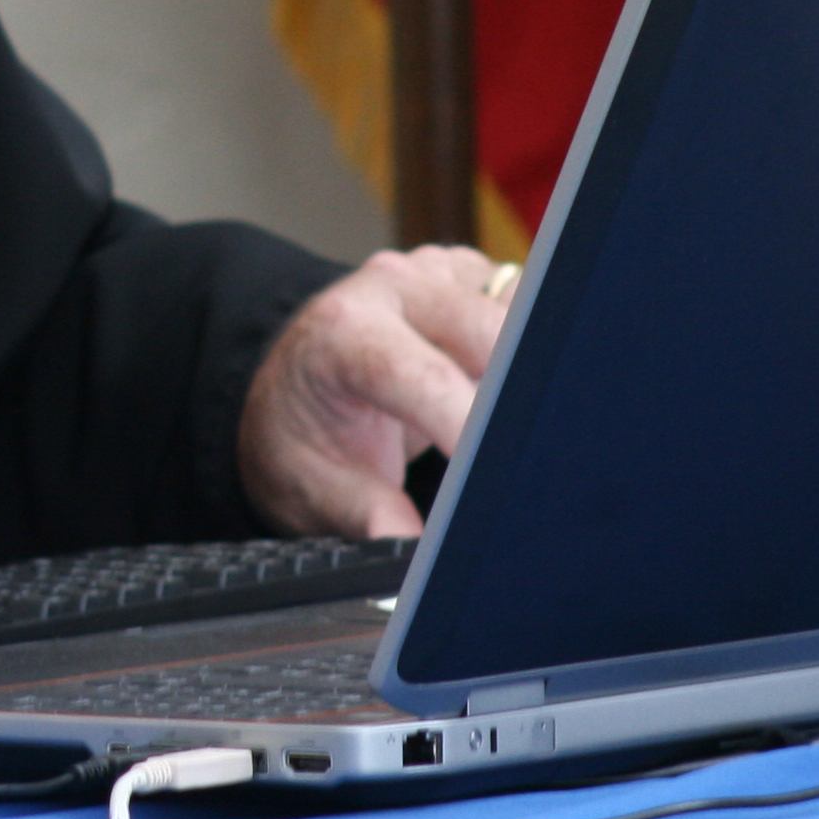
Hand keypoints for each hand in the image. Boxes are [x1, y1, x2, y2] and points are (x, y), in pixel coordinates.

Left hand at [237, 245, 513, 538]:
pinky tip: (502, 391)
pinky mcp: (467, 274)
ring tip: (502, 427)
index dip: (471, 425)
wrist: (293, 378)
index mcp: (341, 333)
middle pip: (488, 330)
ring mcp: (431, 273)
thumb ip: (363, 513)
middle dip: (516, 397)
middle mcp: (390, 288)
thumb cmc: (300, 432)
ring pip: (517, 310)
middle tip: (520, 461)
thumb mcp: (310, 486)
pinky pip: (522, 304)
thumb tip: (407, 544)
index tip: (497, 477)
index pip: (426, 377)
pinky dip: (525, 350)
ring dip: (524, 368)